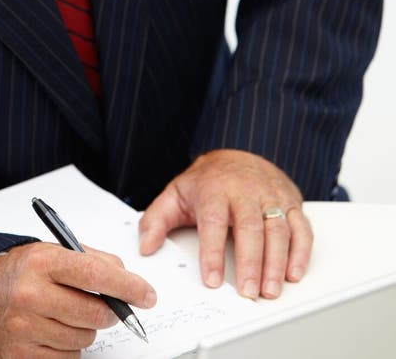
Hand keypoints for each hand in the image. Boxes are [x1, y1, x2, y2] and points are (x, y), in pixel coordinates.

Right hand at [0, 241, 156, 357]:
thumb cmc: (22, 272)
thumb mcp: (53, 252)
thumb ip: (93, 260)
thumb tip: (127, 278)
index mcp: (43, 262)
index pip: (95, 275)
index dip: (128, 286)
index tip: (147, 295)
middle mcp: (32, 295)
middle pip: (95, 313)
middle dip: (110, 310)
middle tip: (107, 304)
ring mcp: (26, 329)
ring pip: (85, 338)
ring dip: (87, 328)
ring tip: (67, 313)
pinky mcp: (22, 356)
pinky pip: (69, 357)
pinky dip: (70, 346)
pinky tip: (55, 330)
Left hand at [139, 149, 312, 300]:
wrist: (236, 153)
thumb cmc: (207, 181)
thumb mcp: (175, 193)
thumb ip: (157, 219)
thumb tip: (146, 246)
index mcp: (214, 190)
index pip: (213, 221)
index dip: (213, 253)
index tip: (212, 280)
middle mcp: (245, 191)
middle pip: (249, 228)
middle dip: (250, 263)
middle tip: (247, 292)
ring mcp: (270, 195)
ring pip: (278, 229)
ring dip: (276, 262)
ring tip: (269, 290)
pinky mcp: (290, 200)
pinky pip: (301, 226)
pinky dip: (301, 251)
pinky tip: (293, 273)